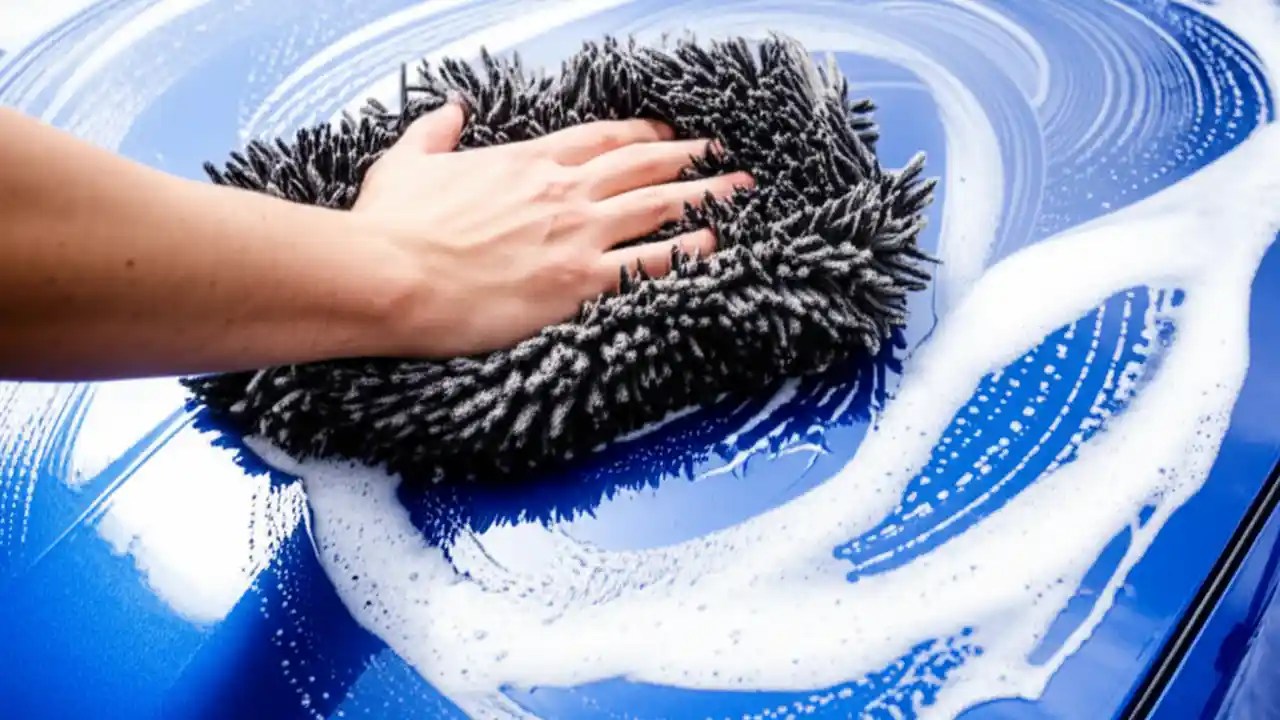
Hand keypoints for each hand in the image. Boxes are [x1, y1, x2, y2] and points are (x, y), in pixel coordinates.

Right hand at [351, 103, 752, 357]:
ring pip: (659, 207)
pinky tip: (715, 247)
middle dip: (690, 158)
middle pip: (645, 166)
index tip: (669, 133)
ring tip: (740, 192)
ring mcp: (577, 236)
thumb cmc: (394, 226)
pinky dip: (687, 253)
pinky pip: (649, 265)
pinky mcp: (578, 284)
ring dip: (705, 197)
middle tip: (725, 156)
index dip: (643, 133)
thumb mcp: (406, 163)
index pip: (602, 138)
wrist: (391, 277)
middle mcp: (563, 191)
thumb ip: (435, 133)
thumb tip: (452, 111)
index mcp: (528, 161)